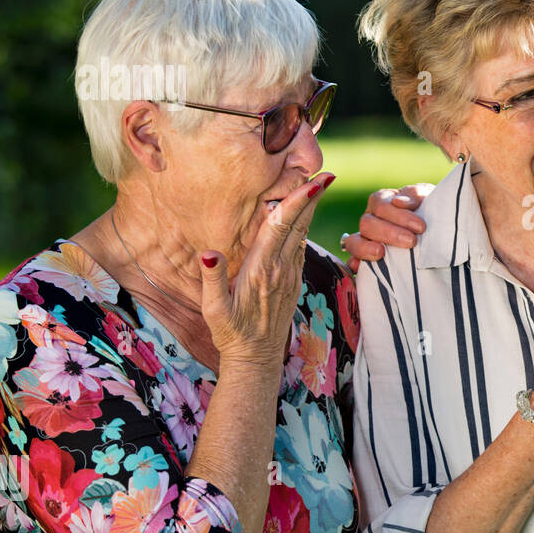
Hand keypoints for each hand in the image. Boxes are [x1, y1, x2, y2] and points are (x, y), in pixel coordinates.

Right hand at [199, 173, 333, 366]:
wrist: (256, 359)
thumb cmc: (231, 334)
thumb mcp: (213, 309)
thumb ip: (211, 279)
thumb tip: (207, 251)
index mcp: (262, 270)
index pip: (281, 227)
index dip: (297, 202)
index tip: (314, 181)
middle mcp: (281, 269)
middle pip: (298, 225)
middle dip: (312, 198)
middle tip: (326, 172)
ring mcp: (290, 275)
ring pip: (303, 235)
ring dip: (311, 210)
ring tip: (319, 184)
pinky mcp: (293, 282)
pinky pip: (300, 248)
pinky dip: (304, 228)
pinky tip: (305, 216)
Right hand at [340, 183, 433, 270]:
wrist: (436, 233)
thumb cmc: (429, 211)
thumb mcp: (426, 197)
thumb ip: (415, 195)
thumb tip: (398, 201)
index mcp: (381, 202)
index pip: (381, 205)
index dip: (399, 216)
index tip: (421, 227)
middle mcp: (370, 219)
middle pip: (367, 224)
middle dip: (389, 233)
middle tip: (411, 242)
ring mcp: (365, 240)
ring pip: (353, 241)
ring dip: (365, 248)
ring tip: (380, 253)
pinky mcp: (365, 259)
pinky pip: (352, 262)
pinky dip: (354, 264)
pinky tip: (358, 266)